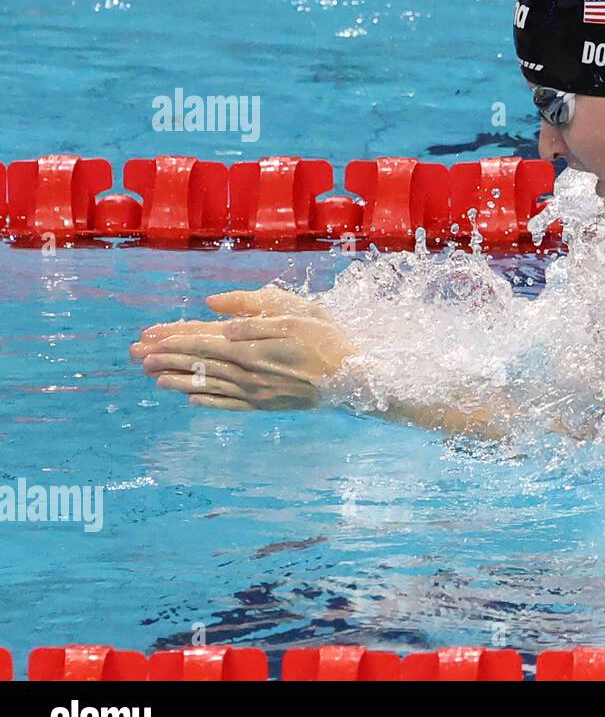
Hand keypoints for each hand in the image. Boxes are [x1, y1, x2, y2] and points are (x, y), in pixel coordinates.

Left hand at [131, 287, 353, 411]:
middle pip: (199, 363)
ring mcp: (257, 392)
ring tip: (153, 378)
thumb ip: (254, 311)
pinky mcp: (267, 404)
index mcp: (252, 346)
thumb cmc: (329, 340)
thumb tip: (215, 311)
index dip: (174, 338)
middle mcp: (249, 372)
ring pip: (209, 385)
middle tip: (136, 356)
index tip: (148, 337)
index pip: (203, 340)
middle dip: (166, 358)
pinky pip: (230, 405)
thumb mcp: (297, 312)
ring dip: (179, 381)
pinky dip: (209, 402)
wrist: (355, 380)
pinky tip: (192, 401)